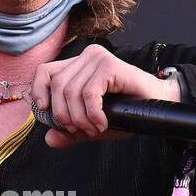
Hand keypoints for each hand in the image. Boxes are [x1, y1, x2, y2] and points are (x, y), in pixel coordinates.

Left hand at [31, 43, 177, 148]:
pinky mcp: (109, 65)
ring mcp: (97, 58)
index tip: (45, 111)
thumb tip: (48, 139)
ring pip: (71, 92)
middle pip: (57, 87)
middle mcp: (85, 56)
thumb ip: (69, 131)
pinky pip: (89, 94)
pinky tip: (102, 123)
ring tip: (94, 129)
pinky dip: (93, 114)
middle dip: (64, 116)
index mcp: (76, 65)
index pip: (44, 72)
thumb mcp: (91, 125)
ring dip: (81, 119)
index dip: (39, 92)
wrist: (156, 105)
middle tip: (81, 130)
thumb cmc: (125, 112)